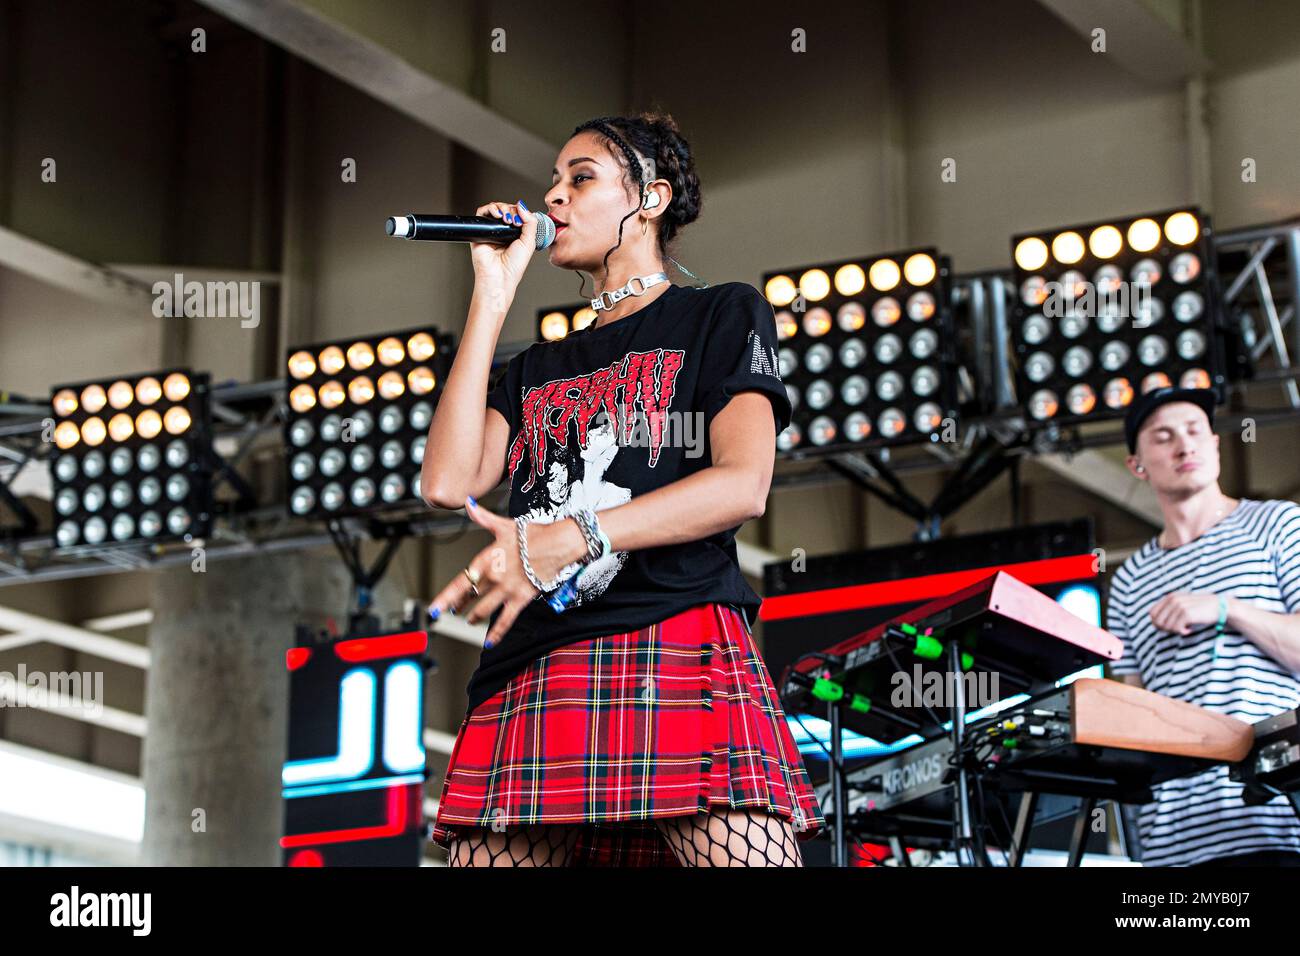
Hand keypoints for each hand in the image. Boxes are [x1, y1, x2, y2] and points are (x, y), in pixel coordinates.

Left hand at [426, 498, 584, 647]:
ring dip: (475, 617)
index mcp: (486, 559)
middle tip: (450, 612)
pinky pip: (506, 619)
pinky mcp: (522, 598)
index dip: (446, 597)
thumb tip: (469, 503)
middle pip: (470, 597)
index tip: (435, 607)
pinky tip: (489, 642)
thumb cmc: (533, 533)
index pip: (460, 582)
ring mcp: (507, 590)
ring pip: (484, 609)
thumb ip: (483, 517)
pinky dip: (497, 633)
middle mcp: (494, 577)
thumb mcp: (504, 524)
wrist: (558, 544)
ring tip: (469, 621)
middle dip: (459, 605)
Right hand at [470, 199, 537, 301]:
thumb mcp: (529, 242)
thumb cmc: (514, 266)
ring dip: (502, 208)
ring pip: (495, 209)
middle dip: (511, 210)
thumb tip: (522, 206)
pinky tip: (497, 215)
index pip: (518, 214)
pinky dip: (489, 209)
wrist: (499, 276)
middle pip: (506, 209)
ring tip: (506, 219)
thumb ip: (530, 222)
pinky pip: (482, 213)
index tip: (523, 219)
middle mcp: (503, 232)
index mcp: (516, 234)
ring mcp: (492, 231)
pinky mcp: (480, 231)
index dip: (520, 212)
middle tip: (514, 221)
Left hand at [1149, 592, 1225, 634]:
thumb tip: (1155, 624)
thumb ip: (1168, 611)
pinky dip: (1183, 632)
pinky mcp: (1186, 613)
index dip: (1157, 623)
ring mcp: (1179, 606)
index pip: (1152, 613)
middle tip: (1178, 629)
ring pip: (1166, 626)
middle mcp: (1172, 599)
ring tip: (1185, 628)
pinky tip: (1190, 630)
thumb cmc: (1200, 610)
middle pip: (1157, 621)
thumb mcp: (1182, 606)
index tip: (1168, 627)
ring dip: (1175, 631)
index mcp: (1170, 597)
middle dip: (1165, 629)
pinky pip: (1176, 629)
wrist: (1219, 607)